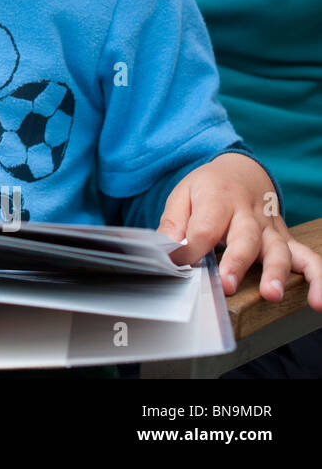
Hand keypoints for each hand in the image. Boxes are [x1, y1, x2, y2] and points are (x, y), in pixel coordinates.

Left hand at [159, 153, 321, 311]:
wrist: (242, 172)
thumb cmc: (209, 188)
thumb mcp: (182, 195)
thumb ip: (173, 223)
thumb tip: (166, 250)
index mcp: (218, 201)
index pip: (205, 228)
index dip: (191, 248)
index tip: (179, 263)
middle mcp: (248, 215)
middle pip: (244, 239)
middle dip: (236, 262)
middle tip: (227, 285)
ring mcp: (270, 229)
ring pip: (278, 250)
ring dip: (276, 272)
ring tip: (271, 294)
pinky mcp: (285, 241)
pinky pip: (307, 258)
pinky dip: (316, 278)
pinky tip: (317, 299)